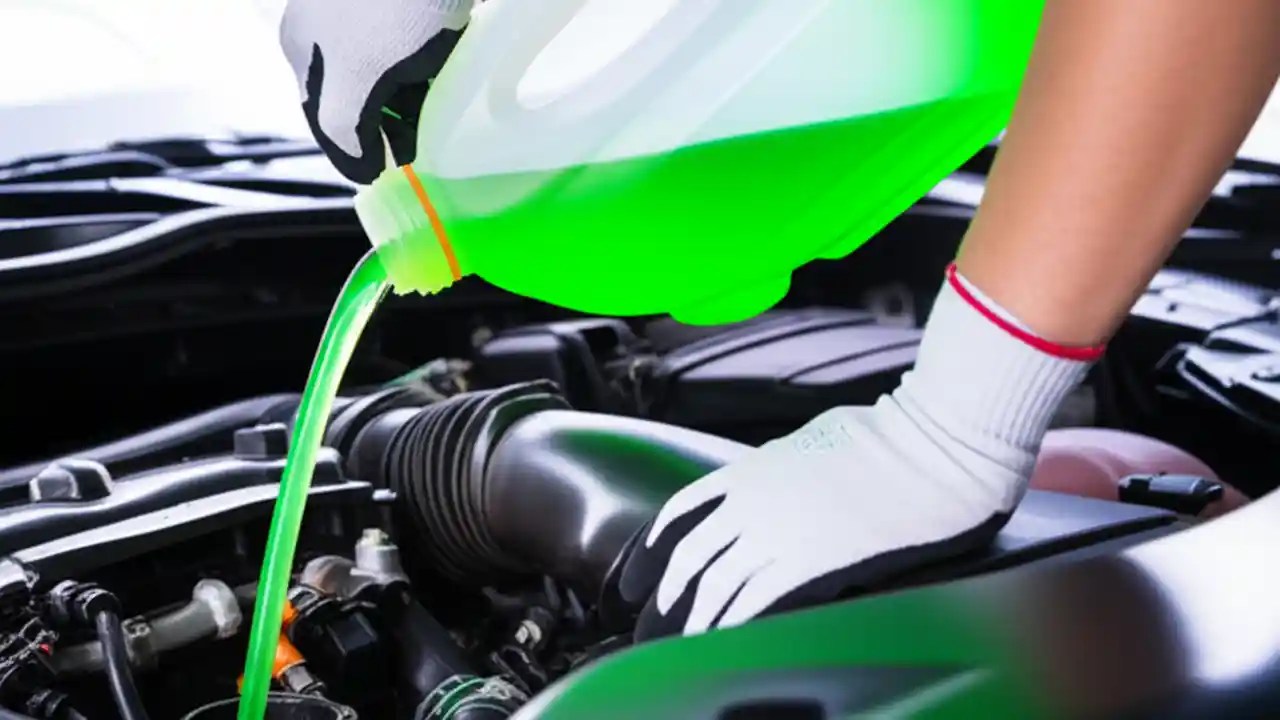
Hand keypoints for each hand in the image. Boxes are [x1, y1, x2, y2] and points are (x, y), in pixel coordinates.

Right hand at [279, 0, 472, 183]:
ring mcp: (360, 8)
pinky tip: (439, 80)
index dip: (351, 151)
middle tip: (411, 153)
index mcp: (303, 48)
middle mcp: (324, 27)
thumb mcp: (357, 78)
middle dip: (378, 127)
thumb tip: (359, 168)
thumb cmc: (391, 8)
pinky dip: (420, 71)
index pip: (323, 119)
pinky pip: (408, 45)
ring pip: (381, 70)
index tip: (380, 175)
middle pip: (351, 94)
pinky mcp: (402, 1)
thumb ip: (346, 128)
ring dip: (401, 101)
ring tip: (428, 124)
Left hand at [618, 265, 1098, 638]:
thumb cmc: (887, 433)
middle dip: (671, 589)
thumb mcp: (815, 437)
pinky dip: (735, 623)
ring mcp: (778, 531)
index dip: (660, 543)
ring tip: (688, 639)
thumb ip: (783, 464)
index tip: (648, 567)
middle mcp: (753, 500)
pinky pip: (757, 601)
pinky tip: (727, 638)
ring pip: (716, 582)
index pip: (684, 508)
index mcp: (751, 467)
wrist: (930, 446)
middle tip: (660, 615)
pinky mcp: (809, 562)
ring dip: (698, 616)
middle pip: (692, 553)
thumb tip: (774, 478)